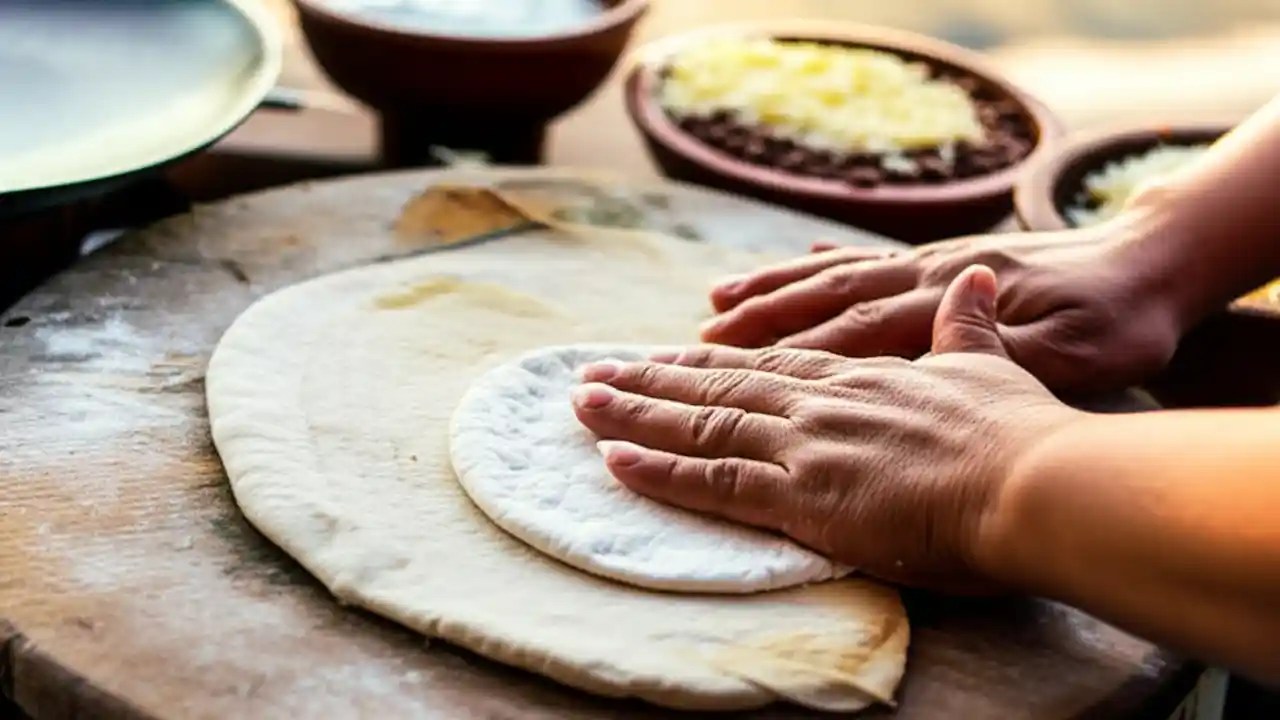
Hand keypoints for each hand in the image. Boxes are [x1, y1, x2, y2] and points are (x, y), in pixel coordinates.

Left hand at [571, 266, 1083, 590]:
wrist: (1035, 482)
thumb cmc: (1020, 435)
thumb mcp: (990, 366)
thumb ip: (966, 326)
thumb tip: (974, 283)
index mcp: (862, 375)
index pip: (774, 361)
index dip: (718, 357)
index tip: (673, 352)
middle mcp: (822, 400)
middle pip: (722, 384)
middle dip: (655, 378)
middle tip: (598, 372)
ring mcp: (807, 444)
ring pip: (703, 423)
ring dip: (638, 414)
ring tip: (584, 403)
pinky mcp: (804, 495)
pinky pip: (715, 482)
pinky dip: (662, 470)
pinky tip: (616, 460)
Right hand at [701, 225, 1182, 392]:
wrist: (1148, 268)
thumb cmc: (1113, 325)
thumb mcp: (1070, 357)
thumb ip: (996, 356)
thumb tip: (930, 361)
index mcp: (943, 310)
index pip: (844, 340)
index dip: (780, 362)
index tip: (719, 382)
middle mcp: (920, 282)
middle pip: (817, 308)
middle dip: (747, 332)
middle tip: (687, 348)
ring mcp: (923, 268)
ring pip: (828, 282)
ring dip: (767, 297)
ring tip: (712, 309)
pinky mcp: (936, 263)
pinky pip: (861, 262)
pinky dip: (817, 267)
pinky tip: (790, 268)